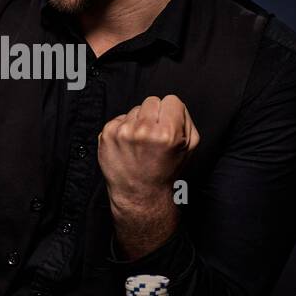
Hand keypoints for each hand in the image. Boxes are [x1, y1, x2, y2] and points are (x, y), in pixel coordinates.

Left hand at [97, 94, 199, 214]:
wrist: (139, 195)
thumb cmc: (165, 171)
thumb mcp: (189, 148)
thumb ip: (185, 120)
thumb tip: (174, 106)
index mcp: (167, 133)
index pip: (171, 101)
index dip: (172, 113)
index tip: (168, 126)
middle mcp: (143, 130)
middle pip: (152, 101)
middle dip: (155, 115)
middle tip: (154, 136)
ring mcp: (122, 132)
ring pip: (135, 110)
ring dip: (138, 122)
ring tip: (140, 144)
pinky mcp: (107, 135)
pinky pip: (120, 119)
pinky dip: (124, 129)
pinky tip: (128, 146)